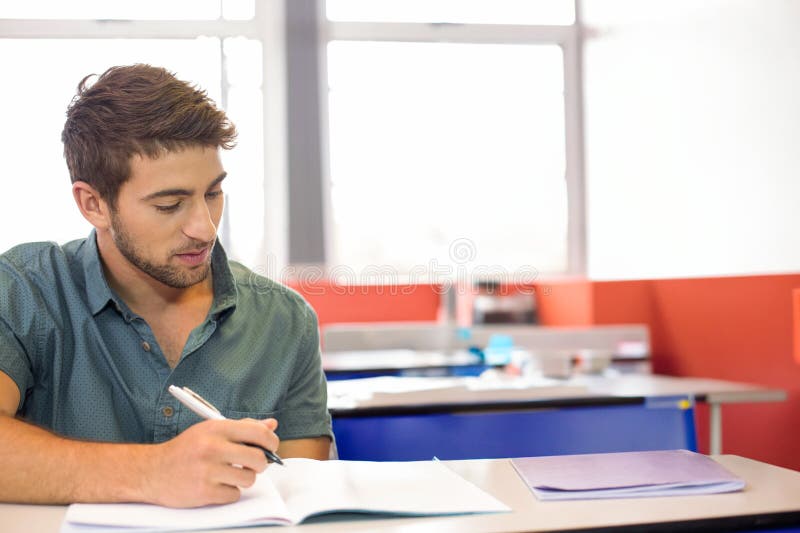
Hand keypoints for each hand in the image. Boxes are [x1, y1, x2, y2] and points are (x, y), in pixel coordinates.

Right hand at [142, 418, 279, 507]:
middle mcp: (212, 448)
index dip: (271, 441)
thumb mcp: (211, 430)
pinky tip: (217, 485)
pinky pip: (234, 495)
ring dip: (243, 479)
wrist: (152, 471)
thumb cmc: (185, 450)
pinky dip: (229, 492)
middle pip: (258, 458)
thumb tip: (271, 424)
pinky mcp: (203, 492)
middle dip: (260, 463)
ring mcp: (207, 471)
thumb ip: (242, 428)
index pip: (258, 432)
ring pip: (248, 478)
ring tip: (230, 474)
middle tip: (252, 464)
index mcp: (216, 429)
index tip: (272, 447)